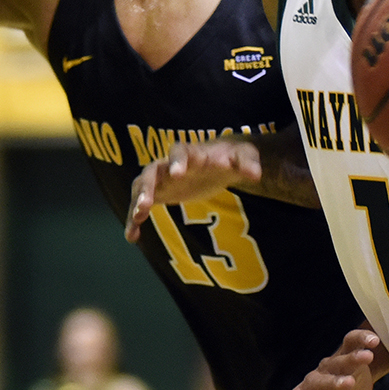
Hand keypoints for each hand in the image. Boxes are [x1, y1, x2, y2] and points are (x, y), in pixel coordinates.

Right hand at [124, 141, 262, 241]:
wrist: (223, 161)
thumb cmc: (232, 157)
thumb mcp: (245, 157)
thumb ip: (248, 164)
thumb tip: (256, 175)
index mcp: (192, 153)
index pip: (180, 152)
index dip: (178, 162)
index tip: (178, 174)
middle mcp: (170, 164)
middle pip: (152, 171)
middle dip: (147, 186)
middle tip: (146, 204)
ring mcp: (162, 178)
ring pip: (142, 187)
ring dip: (137, 201)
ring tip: (137, 218)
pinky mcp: (159, 193)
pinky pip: (141, 206)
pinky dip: (135, 220)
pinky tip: (132, 238)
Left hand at [277, 329, 380, 389]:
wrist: (339, 387)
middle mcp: (314, 380)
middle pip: (319, 381)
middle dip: (333, 382)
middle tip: (348, 384)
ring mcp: (330, 365)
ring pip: (338, 360)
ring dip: (352, 357)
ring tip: (367, 356)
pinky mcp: (345, 352)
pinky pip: (350, 341)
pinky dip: (361, 339)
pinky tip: (374, 341)